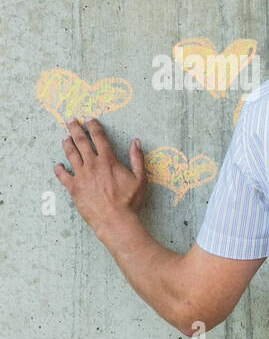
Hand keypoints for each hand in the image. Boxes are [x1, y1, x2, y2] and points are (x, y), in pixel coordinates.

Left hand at [52, 118, 147, 239]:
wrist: (114, 219)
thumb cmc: (129, 200)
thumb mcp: (140, 179)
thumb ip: (137, 158)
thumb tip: (136, 142)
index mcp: (108, 161)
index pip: (99, 138)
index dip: (94, 126)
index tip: (89, 119)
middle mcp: (92, 165)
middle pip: (81, 142)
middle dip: (75, 129)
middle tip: (70, 120)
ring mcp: (81, 175)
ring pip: (70, 154)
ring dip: (67, 144)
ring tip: (65, 137)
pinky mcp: (74, 187)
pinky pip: (62, 175)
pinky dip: (59, 169)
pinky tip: (58, 165)